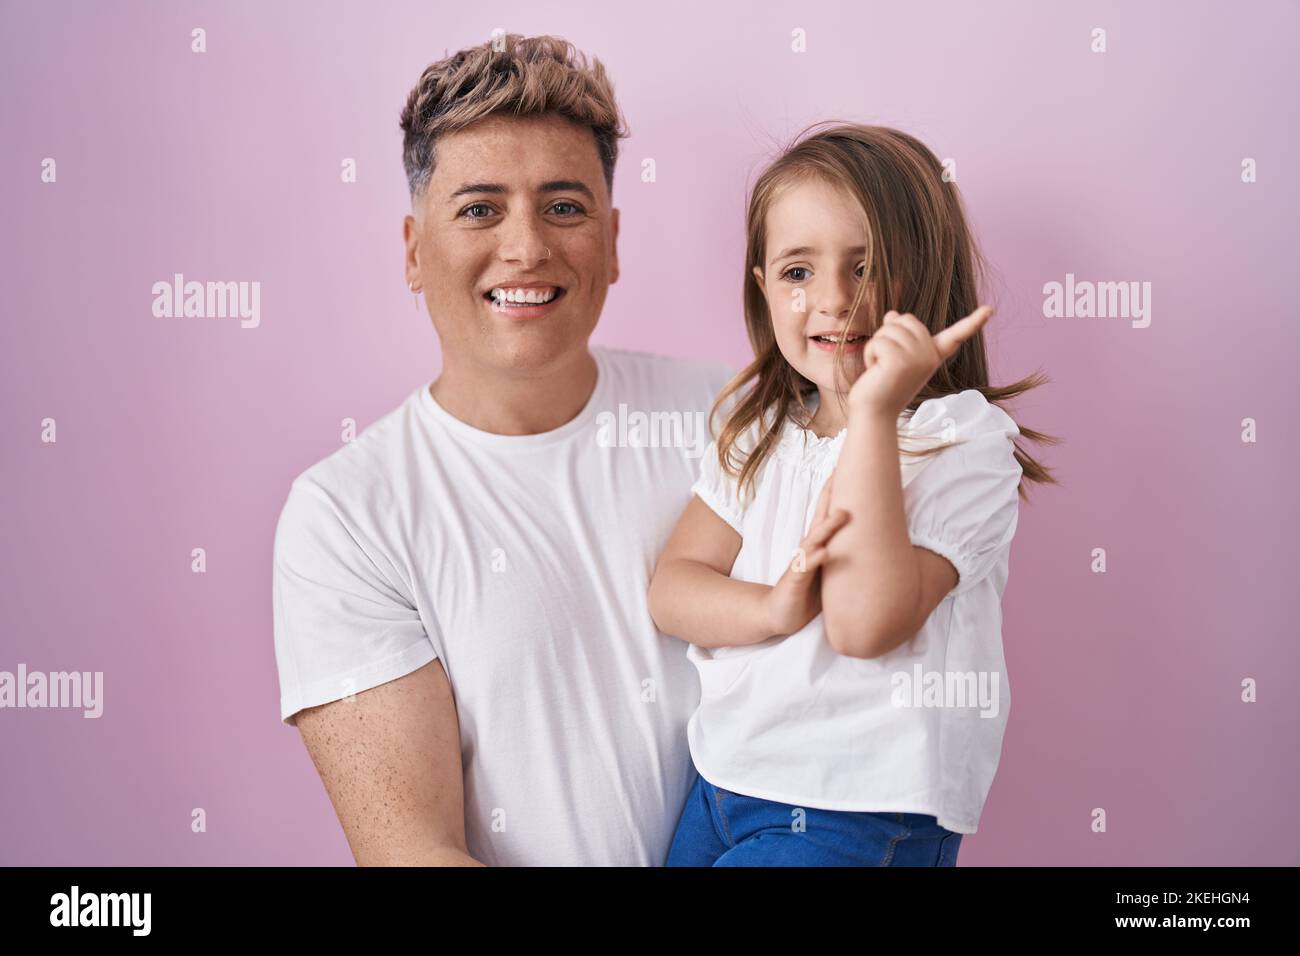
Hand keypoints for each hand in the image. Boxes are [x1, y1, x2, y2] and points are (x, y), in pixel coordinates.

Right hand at [763, 473, 847, 636]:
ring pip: (813, 541)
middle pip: (819, 519)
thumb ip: (842, 554)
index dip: (835, 494)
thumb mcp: (828, 570)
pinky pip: (804, 569)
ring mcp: (800, 564)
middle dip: (830, 498)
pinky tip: (824, 552)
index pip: (826, 514)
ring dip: (827, 527)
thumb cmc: (807, 590)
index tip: (847, 470)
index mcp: (817, 545)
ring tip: (842, 514)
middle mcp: (807, 549)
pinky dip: (814, 560)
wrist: (779, 613)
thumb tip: (870, 541)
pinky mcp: (794, 582)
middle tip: (841, 475)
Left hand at [848, 306, 992, 417]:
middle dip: (888, 334)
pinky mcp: (900, 361)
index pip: (956, 336)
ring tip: (880, 367)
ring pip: (890, 327)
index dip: (974, 322)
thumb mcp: (893, 355)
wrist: (873, 413)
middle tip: (885, 361)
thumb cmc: (882, 385)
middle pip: (907, 319)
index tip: (989, 310)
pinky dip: (870, 353)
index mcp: (933, 356)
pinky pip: (879, 340)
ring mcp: (918, 359)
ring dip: (877, 344)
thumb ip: (897, 335)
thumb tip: (892, 314)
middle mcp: (930, 356)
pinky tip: (875, 370)